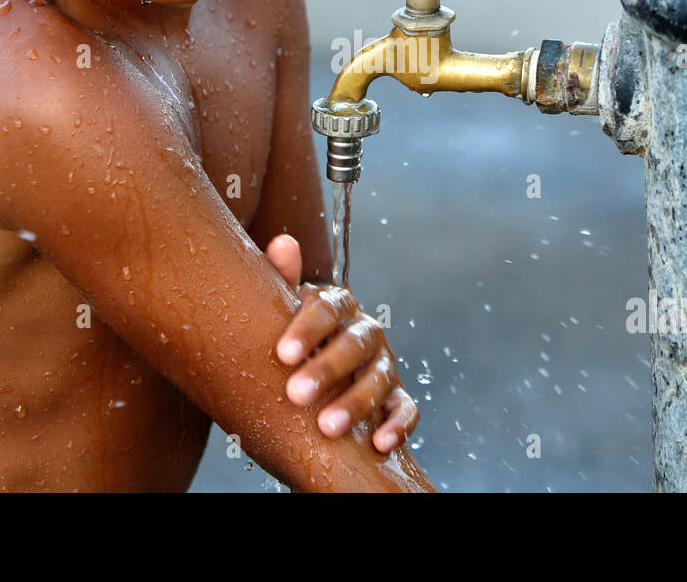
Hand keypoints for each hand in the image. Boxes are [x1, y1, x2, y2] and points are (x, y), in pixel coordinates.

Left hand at [263, 235, 419, 453]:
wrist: (308, 371)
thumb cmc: (290, 338)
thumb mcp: (280, 310)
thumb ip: (282, 279)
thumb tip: (283, 243)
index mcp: (338, 305)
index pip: (328, 308)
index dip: (308, 329)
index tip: (283, 354)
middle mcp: (365, 331)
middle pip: (355, 343)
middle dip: (327, 368)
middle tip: (296, 394)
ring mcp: (383, 364)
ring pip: (380, 378)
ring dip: (356, 402)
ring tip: (327, 427)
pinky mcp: (395, 397)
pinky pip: (406, 408)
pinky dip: (398, 425)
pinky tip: (381, 443)